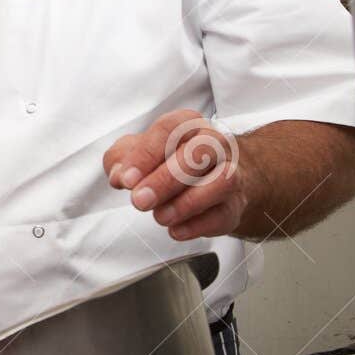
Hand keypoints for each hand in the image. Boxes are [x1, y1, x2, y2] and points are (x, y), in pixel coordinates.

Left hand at [103, 109, 249, 240]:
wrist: (210, 177)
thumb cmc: (168, 159)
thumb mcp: (136, 152)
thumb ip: (121, 159)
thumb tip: (119, 175)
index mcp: (187, 124)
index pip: (169, 130)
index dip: (145, 155)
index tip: (127, 179)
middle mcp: (213, 144)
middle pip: (198, 153)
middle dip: (165, 180)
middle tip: (140, 201)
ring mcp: (230, 173)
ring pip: (222, 181)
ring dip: (187, 203)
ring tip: (160, 217)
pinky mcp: (234, 204)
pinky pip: (224, 213)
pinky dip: (199, 225)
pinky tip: (177, 230)